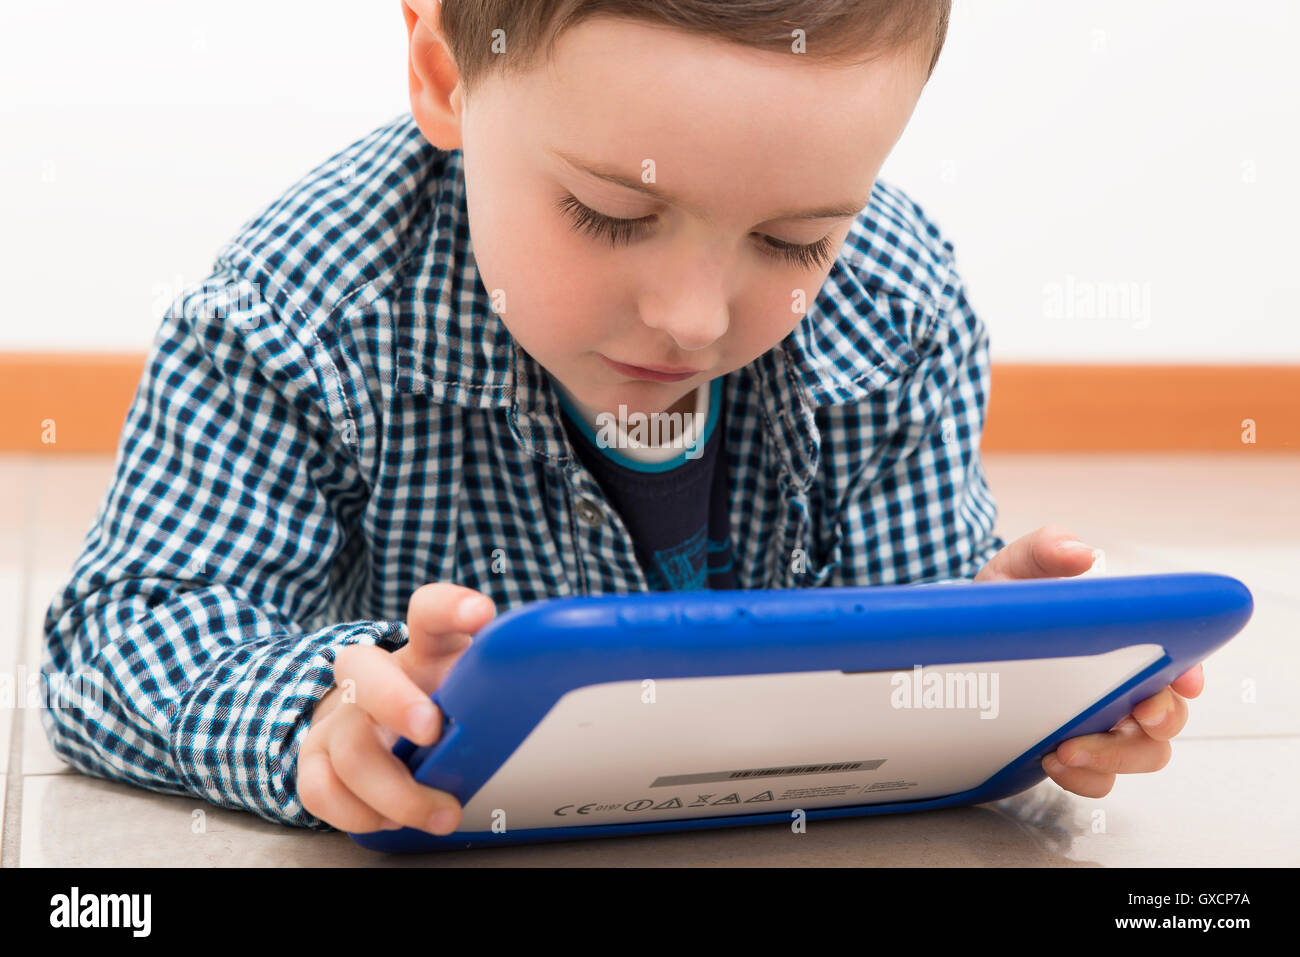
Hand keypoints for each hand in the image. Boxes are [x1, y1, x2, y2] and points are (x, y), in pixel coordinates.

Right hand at [298, 583, 495, 832]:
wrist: (380, 729)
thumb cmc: (442, 708)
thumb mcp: (471, 692)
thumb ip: (495, 691)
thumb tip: (543, 694)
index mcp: (425, 651)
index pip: (429, 612)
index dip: (452, 607)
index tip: (481, 614)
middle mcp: (375, 675)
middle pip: (365, 669)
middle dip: (395, 701)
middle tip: (432, 730)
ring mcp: (339, 717)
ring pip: (349, 748)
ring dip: (396, 791)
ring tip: (443, 813)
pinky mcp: (316, 757)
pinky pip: (320, 788)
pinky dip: (358, 814)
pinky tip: (391, 822)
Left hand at [975, 524, 1203, 797]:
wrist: (958, 642)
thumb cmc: (1003, 601)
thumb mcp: (1018, 568)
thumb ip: (1048, 549)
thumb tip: (1081, 553)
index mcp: (1125, 642)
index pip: (1178, 661)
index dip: (1189, 673)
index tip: (1182, 679)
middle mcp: (1124, 687)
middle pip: (1170, 717)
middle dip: (1159, 721)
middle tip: (1130, 714)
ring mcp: (1102, 724)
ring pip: (1143, 755)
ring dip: (1114, 756)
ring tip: (1067, 748)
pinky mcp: (1074, 755)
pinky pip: (1099, 782)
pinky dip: (1083, 778)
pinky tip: (1050, 759)